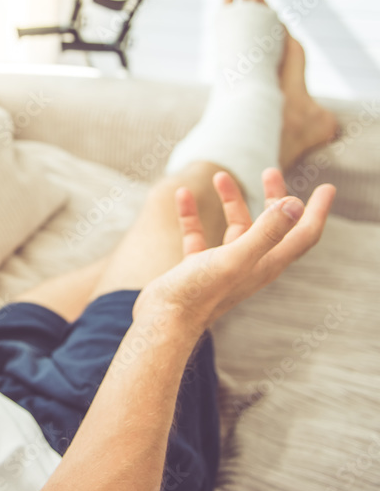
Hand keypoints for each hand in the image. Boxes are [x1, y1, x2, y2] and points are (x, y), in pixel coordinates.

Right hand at [135, 168, 335, 331]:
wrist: (163, 319)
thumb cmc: (199, 293)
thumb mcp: (235, 258)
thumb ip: (266, 232)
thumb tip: (295, 204)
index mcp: (265, 263)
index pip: (303, 234)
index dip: (317, 211)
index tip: (327, 187)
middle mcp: (249, 264)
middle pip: (271, 226)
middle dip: (274, 197)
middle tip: (270, 171)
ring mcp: (222, 265)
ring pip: (234, 227)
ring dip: (230, 200)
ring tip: (220, 175)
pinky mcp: (196, 267)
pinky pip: (198, 234)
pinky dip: (193, 214)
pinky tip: (183, 196)